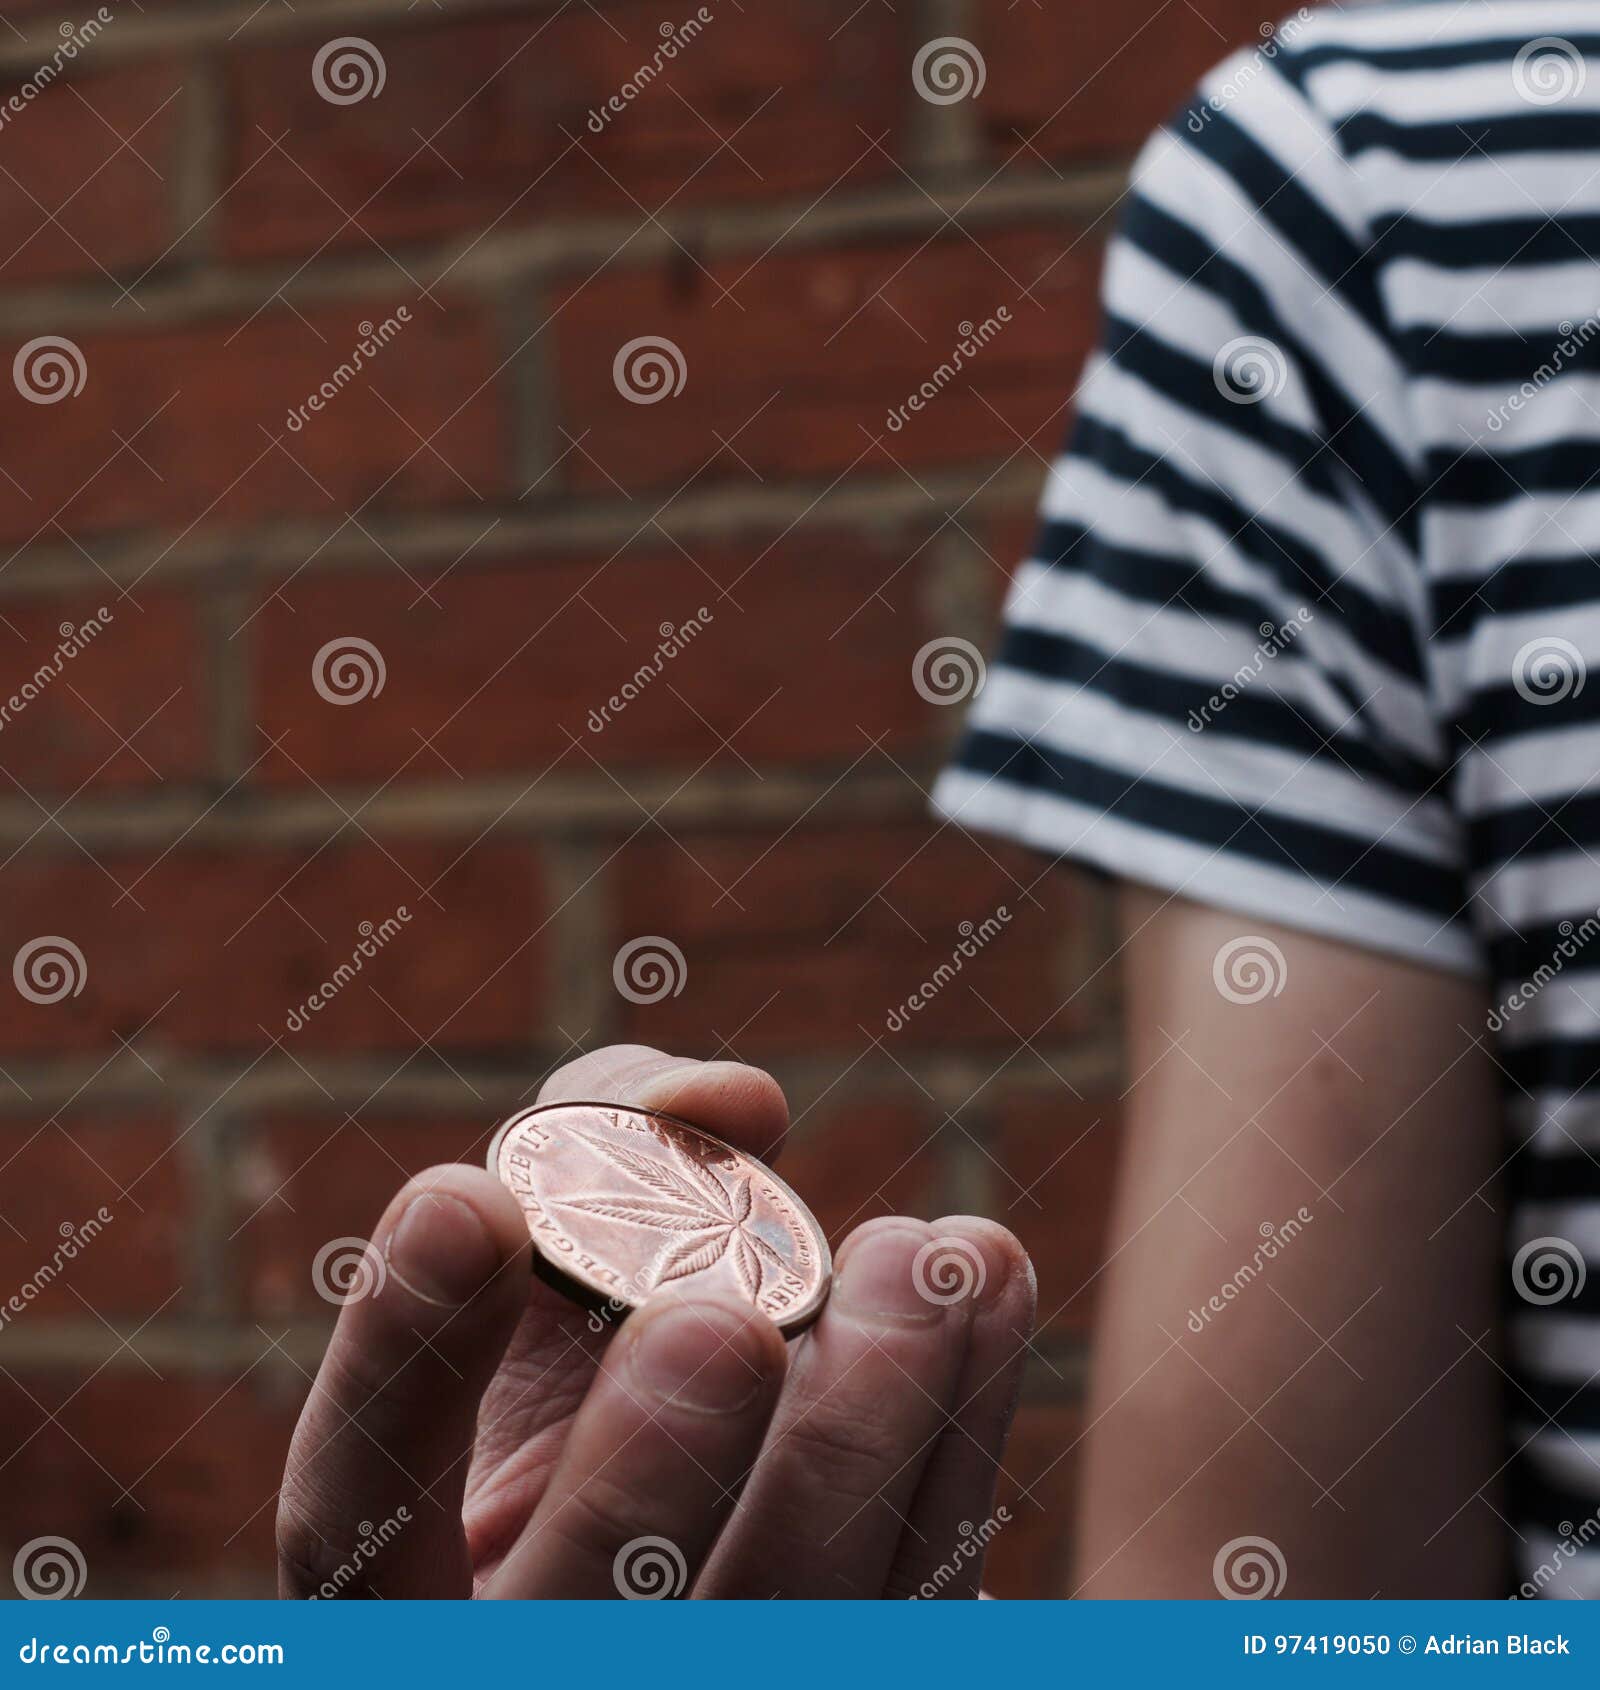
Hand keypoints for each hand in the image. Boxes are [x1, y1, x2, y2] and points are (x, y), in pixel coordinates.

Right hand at [276, 1045, 1034, 1598]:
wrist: (671, 1573)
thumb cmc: (580, 1410)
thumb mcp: (539, 1322)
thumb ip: (593, 1192)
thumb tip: (723, 1094)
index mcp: (406, 1591)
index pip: (354, 1511)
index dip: (402, 1357)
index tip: (466, 1194)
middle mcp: (537, 1665)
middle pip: (596, 1622)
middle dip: (658, 1470)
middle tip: (726, 1323)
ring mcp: (705, 1684)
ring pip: (798, 1613)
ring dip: (873, 1431)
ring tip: (922, 1249)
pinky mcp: (846, 1659)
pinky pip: (927, 1591)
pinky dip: (967, 1420)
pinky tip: (987, 1272)